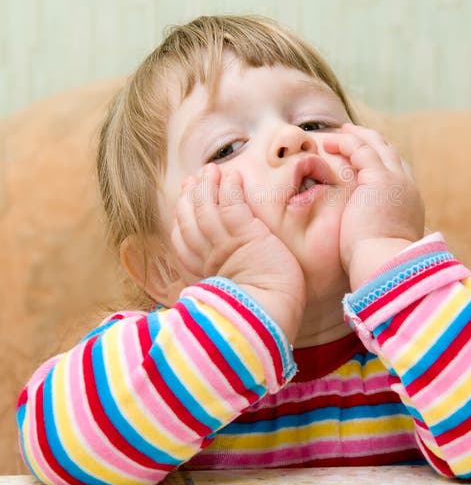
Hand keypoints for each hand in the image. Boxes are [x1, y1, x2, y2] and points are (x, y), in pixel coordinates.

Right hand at [170, 164, 305, 341]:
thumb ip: (228, 273)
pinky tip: (231, 176)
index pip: (183, 239)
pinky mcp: (246, 236)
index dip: (182, 216)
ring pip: (207, 208)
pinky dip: (230, 188)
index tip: (185, 198)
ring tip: (211, 170)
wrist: (274, 315)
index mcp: (205, 270)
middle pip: (189, 219)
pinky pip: (232, 205)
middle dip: (191, 196)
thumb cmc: (264, 307)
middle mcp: (210, 255)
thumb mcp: (237, 288)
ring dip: (208, 185)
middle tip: (195, 178)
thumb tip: (230, 267)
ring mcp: (226, 244)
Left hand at [323, 123, 424, 286]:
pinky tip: (331, 143)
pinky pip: (361, 149)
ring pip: (377, 146)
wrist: (386, 265)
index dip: (380, 161)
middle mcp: (407, 188)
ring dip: (357, 136)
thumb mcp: (382, 245)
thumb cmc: (378, 265)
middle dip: (370, 141)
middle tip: (351, 134)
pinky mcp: (379, 178)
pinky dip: (347, 142)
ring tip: (338, 133)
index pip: (397, 173)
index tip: (362, 157)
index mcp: (409, 205)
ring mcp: (395, 180)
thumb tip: (367, 242)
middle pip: (390, 154)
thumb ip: (377, 235)